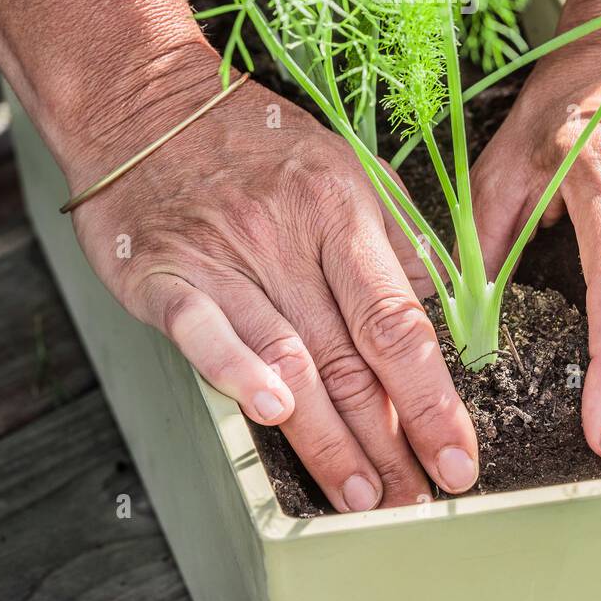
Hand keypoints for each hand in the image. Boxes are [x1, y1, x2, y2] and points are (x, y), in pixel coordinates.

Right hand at [67, 46, 478, 510]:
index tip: (456, 454)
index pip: (397, 319)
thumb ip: (392, 235)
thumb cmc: (253, 139)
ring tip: (360, 496)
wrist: (144, 101)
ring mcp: (224, 254)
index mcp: (340, 206)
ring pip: (287, 357)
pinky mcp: (165, 273)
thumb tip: (440, 304)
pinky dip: (237, 372)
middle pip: (348, 354)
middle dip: (388, 440)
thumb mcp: (342, 164)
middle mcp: (285, 233)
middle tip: (414, 498)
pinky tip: (271, 414)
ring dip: (327, 439)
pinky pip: (204, 330)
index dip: (431, 397)